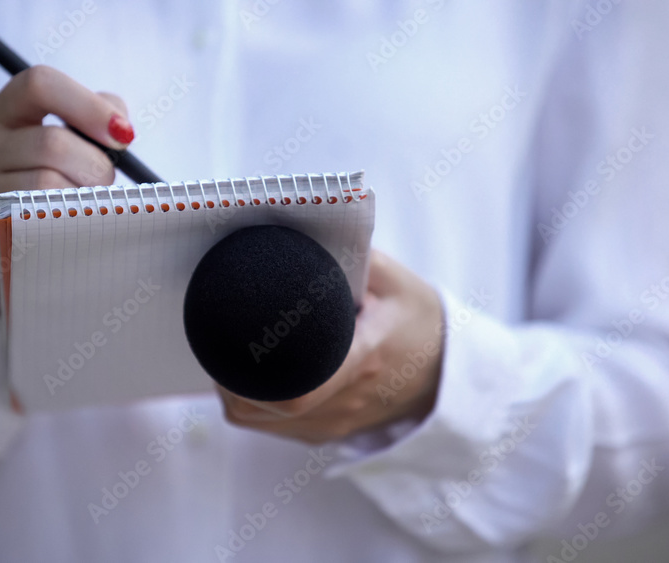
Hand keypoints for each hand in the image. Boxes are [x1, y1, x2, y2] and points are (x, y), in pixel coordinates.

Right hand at [0, 65, 134, 313]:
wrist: (9, 252)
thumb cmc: (51, 188)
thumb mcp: (69, 144)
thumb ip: (98, 118)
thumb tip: (119, 128)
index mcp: (2, 115)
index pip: (39, 84)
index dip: (87, 105)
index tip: (122, 134)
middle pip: (52, 143)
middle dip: (95, 167)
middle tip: (104, 187)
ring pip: (48, 186)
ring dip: (83, 202)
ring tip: (83, 210)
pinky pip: (38, 226)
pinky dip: (66, 230)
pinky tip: (67, 234)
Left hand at [218, 250, 444, 443]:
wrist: (449, 374)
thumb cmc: (419, 322)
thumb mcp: (394, 280)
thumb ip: (352, 256)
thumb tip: (307, 228)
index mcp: (363, 359)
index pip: (297, 389)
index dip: (249, 375)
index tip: (229, 344)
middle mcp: (347, 401)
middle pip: (263, 407)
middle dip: (229, 378)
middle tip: (219, 341)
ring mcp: (336, 424)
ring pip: (260, 422)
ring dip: (236, 392)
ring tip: (231, 356)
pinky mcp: (329, 434)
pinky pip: (273, 428)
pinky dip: (254, 406)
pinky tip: (253, 378)